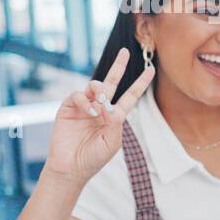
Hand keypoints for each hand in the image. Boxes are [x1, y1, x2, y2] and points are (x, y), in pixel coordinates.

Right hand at [45, 48, 153, 184]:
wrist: (71, 168)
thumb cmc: (94, 158)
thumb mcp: (112, 141)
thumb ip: (115, 122)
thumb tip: (109, 103)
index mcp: (115, 116)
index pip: (130, 96)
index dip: (140, 83)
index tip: (151, 70)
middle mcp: (100, 108)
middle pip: (111, 82)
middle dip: (118, 66)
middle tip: (126, 51)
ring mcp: (84, 106)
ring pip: (94, 86)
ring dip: (100, 89)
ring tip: (101, 101)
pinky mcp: (68, 108)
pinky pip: (78, 95)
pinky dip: (85, 100)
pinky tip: (89, 111)